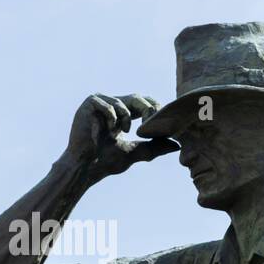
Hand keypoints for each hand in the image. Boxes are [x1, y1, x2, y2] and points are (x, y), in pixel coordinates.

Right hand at [63, 93, 177, 181]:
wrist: (87, 166)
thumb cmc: (108, 161)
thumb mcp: (136, 152)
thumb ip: (155, 146)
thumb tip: (177, 144)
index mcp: (122, 114)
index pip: (144, 103)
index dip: (155, 110)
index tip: (162, 124)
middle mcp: (111, 105)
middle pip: (138, 98)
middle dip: (148, 110)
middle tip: (149, 125)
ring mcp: (100, 102)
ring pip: (126, 101)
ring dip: (127, 120)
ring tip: (120, 133)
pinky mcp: (90, 103)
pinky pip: (110, 105)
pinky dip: (113, 119)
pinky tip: (107, 131)